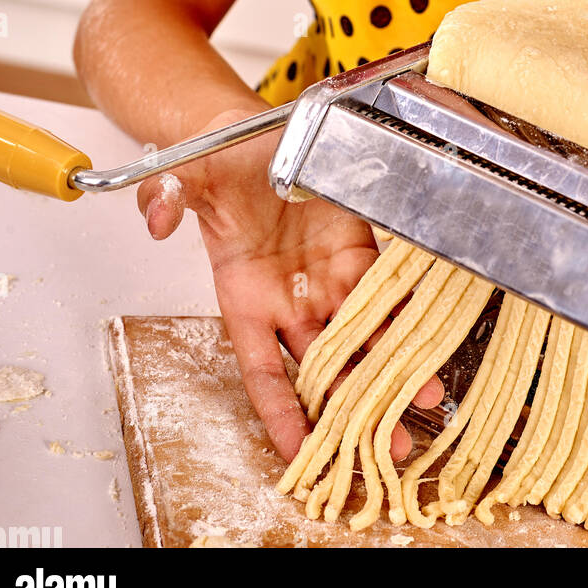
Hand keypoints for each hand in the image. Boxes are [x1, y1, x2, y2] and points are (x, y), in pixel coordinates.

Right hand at [135, 106, 443, 461]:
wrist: (251, 131)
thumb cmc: (220, 162)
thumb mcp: (187, 177)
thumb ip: (165, 198)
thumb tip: (154, 219)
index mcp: (244, 297)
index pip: (263, 372)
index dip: (282, 415)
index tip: (304, 456)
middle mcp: (289, 300)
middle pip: (323, 367)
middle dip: (354, 405)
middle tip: (390, 440)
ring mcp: (325, 278)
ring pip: (361, 337)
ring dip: (391, 368)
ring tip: (426, 398)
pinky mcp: (357, 251)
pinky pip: (384, 290)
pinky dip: (406, 314)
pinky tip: (433, 337)